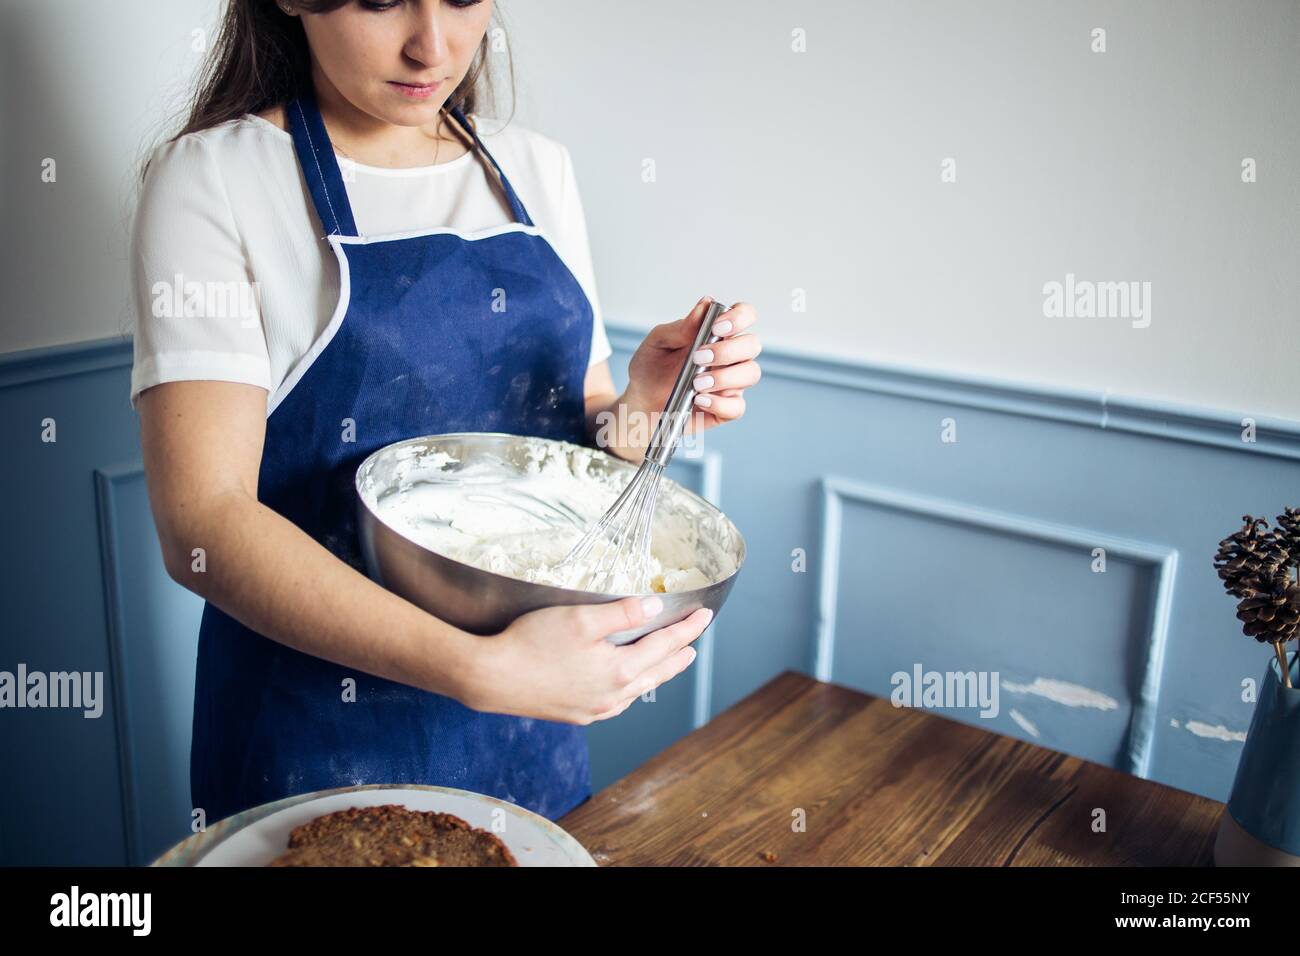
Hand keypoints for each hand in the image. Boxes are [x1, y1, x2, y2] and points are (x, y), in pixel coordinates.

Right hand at [463, 596, 712, 723]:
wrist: (491, 679)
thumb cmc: (532, 643)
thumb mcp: (581, 618)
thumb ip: (623, 613)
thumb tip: (655, 607)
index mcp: (620, 670)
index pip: (664, 645)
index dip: (686, 628)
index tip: (704, 615)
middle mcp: (612, 696)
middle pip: (657, 672)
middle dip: (678, 654)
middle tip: (694, 643)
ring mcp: (594, 709)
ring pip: (637, 691)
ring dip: (655, 673)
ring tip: (667, 663)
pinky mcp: (575, 715)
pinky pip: (615, 703)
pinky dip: (630, 689)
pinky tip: (625, 685)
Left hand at [624, 296, 760, 442]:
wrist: (641, 401)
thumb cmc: (651, 368)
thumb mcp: (658, 342)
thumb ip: (681, 326)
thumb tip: (704, 304)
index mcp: (717, 333)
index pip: (745, 315)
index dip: (739, 317)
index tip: (716, 327)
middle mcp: (730, 356)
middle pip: (752, 344)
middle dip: (728, 350)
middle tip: (698, 357)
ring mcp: (731, 382)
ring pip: (750, 373)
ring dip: (724, 377)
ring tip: (696, 383)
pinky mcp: (726, 408)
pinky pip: (737, 407)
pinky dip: (719, 403)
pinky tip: (699, 400)